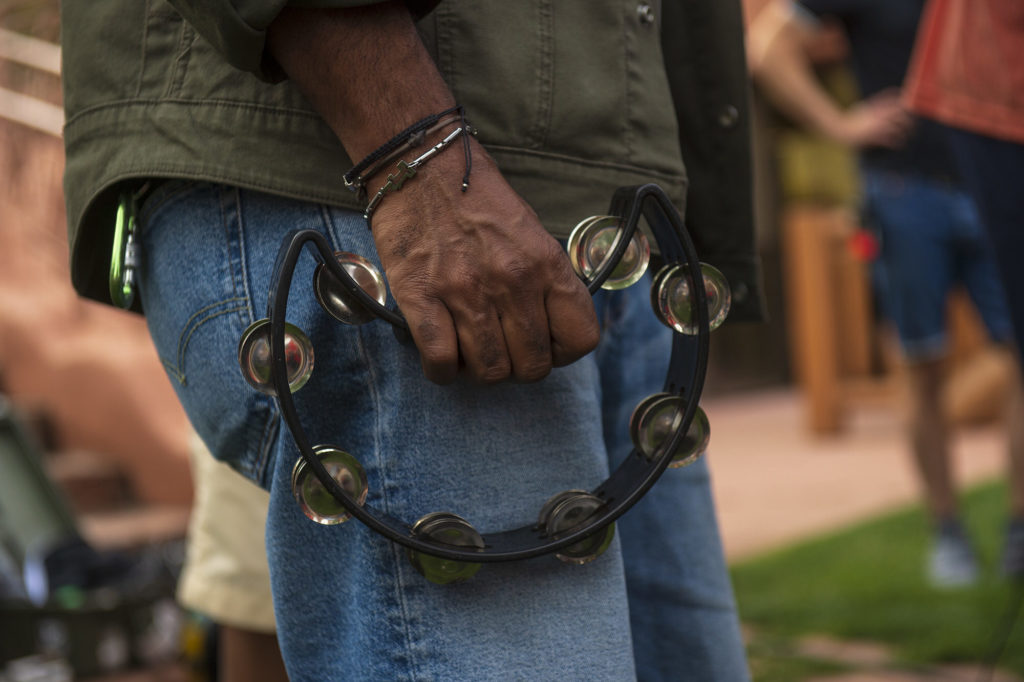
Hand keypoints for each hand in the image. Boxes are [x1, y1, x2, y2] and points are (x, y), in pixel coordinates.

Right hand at [369, 137, 599, 384]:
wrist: (422, 165)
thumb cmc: (477, 199)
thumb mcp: (532, 233)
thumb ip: (546, 281)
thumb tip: (548, 330)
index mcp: (546, 263)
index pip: (580, 338)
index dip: (563, 352)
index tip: (545, 344)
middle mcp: (512, 281)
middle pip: (533, 366)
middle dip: (519, 366)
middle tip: (503, 349)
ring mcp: (465, 292)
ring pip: (490, 371)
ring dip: (481, 370)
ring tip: (471, 349)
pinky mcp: (421, 296)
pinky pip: (441, 362)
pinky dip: (443, 371)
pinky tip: (443, 357)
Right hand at [831, 89, 912, 148]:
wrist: (840, 129)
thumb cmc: (849, 119)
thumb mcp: (862, 107)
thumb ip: (874, 104)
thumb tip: (884, 104)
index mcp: (877, 107)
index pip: (896, 101)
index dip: (905, 104)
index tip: (911, 109)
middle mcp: (879, 115)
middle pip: (901, 114)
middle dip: (909, 120)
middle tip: (913, 125)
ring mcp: (877, 126)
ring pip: (898, 127)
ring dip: (905, 132)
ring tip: (908, 136)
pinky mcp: (874, 136)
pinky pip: (890, 140)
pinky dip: (897, 143)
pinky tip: (899, 145)